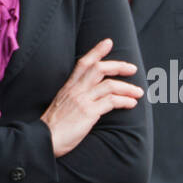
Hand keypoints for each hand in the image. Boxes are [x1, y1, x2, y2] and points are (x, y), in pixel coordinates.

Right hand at [40, 39, 141, 157]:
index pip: (83, 63)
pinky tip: (131, 104)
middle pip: (99, 69)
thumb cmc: (53, 127)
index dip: (96, 51)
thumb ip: (73, 98)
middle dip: (118, 66)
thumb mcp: (60, 105)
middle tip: (132, 68)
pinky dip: (124, 100)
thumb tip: (86, 98)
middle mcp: (75, 90)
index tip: (108, 42)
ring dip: (128, 87)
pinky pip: (111, 101)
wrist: (44, 139)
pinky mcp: (88, 112)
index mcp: (68, 87)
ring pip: (110, 85)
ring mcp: (82, 100)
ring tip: (138, 92)